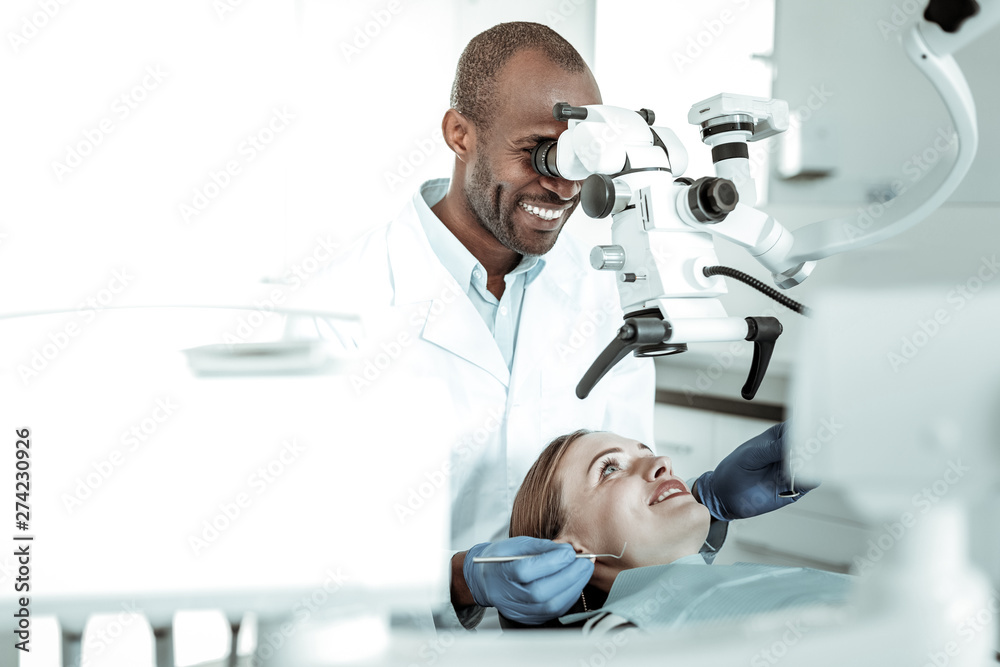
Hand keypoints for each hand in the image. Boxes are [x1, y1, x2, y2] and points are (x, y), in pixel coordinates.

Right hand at [463, 536, 592, 624]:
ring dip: (574, 587)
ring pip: (551, 606)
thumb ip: (541, 547)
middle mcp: (511, 596)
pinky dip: (569, 597)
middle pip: (543, 591)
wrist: (486, 580)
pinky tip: (575, 584)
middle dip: (570, 575)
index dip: (553, 561)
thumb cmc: (502, 559)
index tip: (570, 551)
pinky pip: (554, 612)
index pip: (529, 570)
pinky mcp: (530, 618)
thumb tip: (565, 550)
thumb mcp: (516, 544)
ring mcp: (520, 610)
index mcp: (504, 573)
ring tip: (584, 571)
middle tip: (586, 561)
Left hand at [694, 422, 816, 520]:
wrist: (725, 496)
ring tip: (805, 461)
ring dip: (814, 462)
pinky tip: (804, 476)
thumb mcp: (751, 455)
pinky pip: (809, 482)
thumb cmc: (734, 470)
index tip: (812, 428)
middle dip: (815, 445)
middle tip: (810, 447)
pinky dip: (810, 479)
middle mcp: (790, 452)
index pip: (799, 427)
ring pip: (813, 464)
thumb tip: (795, 443)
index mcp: (780, 436)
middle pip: (811, 445)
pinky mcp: (796, 488)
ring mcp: (794, 470)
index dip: (807, 426)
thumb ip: (773, 449)